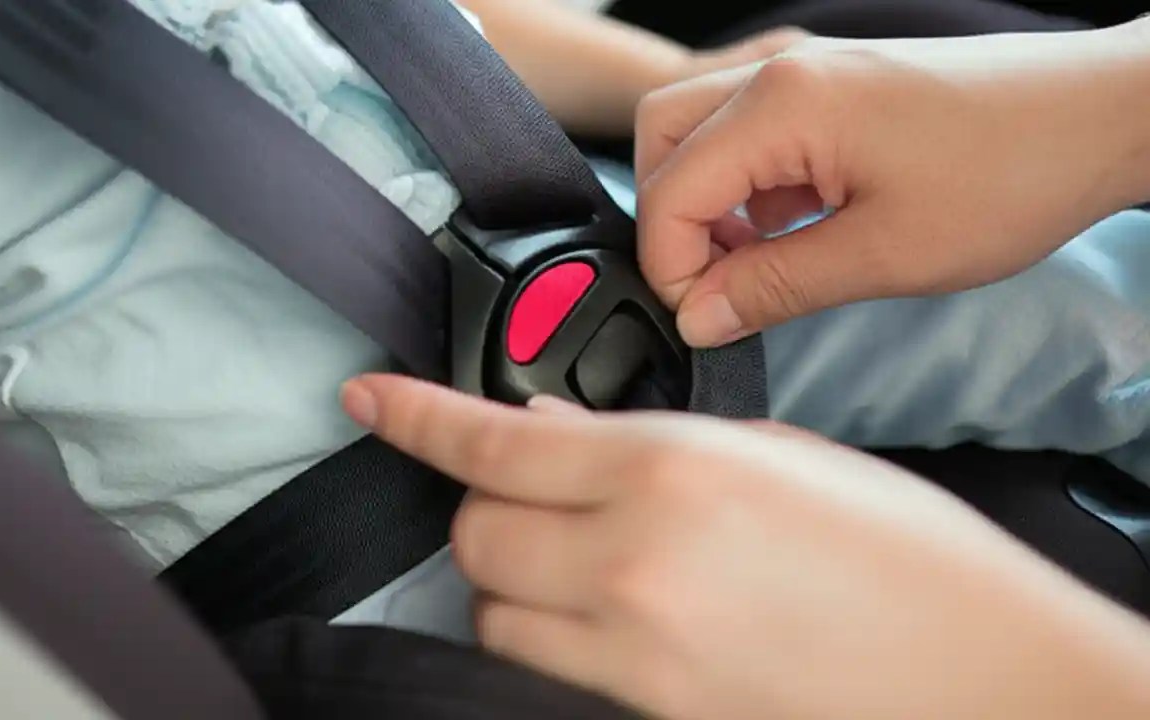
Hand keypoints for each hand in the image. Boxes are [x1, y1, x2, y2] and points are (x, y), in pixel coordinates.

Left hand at [341, 376, 1149, 719]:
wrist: (978, 673)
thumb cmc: (901, 553)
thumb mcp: (774, 456)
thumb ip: (644, 443)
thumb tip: (554, 432)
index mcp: (668, 470)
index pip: (492, 441)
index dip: (414, 416)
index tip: (368, 399)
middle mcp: (632, 561)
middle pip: (476, 529)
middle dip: (486, 500)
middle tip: (533, 487)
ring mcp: (632, 650)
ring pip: (492, 606)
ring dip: (510, 573)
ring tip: (578, 555)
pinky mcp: (643, 711)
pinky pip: (542, 665)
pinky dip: (545, 629)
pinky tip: (602, 607)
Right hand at [636, 21, 1149, 346]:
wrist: (1100, 115)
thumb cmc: (1011, 175)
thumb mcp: (884, 256)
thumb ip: (773, 287)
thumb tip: (699, 317)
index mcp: (782, 105)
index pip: (669, 192)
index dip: (671, 267)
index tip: (703, 317)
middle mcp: (779, 74)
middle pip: (663, 144)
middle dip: (672, 224)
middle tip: (714, 285)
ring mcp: (804, 72)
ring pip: (700, 133)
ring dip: (707, 202)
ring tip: (756, 261)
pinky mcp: (830, 85)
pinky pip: (748, 130)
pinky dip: (745, 184)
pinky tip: (790, 226)